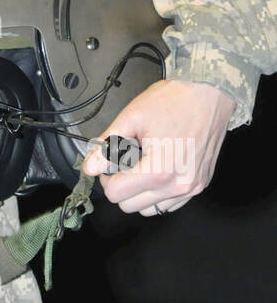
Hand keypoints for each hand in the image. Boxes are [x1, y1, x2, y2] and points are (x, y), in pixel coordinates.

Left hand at [80, 78, 236, 215]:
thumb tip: (91, 166)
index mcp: (160, 170)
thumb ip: (107, 143)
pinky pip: (170, 204)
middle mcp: (178, 184)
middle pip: (130, 205)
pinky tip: (158, 170)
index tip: (110, 162)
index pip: (116, 194)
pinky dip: (158, 193)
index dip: (106, 176)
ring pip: (150, 209)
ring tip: (143, 165)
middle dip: (121, 184)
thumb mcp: (133, 116)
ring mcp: (192, 187)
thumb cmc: (175, 101)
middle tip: (124, 162)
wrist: (210, 93)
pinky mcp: (200, 184)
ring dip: (140, 192)